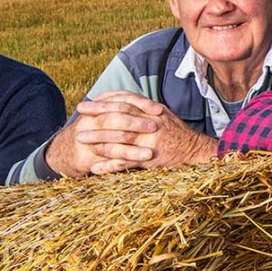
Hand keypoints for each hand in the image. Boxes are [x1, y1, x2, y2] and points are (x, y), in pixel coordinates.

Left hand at [51, 92, 217, 175]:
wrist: (195, 151)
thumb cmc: (178, 134)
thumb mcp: (162, 115)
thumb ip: (143, 109)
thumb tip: (125, 102)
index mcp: (150, 111)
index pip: (121, 103)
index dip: (101, 104)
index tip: (84, 106)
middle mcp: (148, 123)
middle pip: (116, 119)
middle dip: (94, 120)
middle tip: (76, 123)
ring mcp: (149, 141)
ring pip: (118, 139)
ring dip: (97, 141)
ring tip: (80, 141)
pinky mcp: (151, 157)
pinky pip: (126, 162)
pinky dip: (109, 166)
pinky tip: (95, 168)